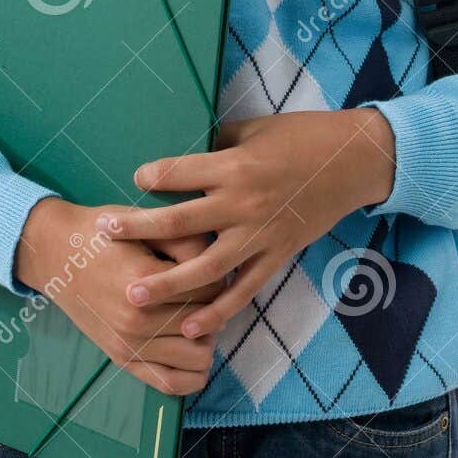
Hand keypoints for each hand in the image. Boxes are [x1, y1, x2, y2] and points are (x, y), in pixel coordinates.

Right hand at [15, 197, 225, 394]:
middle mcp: (135, 319)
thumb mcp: (144, 223)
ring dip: (205, 338)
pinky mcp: (122, 359)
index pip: (209, 292)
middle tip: (206, 294)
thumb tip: (219, 267)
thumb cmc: (102, 234)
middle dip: (214, 308)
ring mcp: (128, 344)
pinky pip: (171, 384)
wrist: (56, 254)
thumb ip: (185, 241)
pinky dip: (191, 374)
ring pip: (198, 357)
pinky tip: (191, 350)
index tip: (212, 271)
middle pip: (206, 324)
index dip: (219, 280)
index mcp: (143, 281)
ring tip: (195, 318)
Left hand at [94, 109, 395, 337]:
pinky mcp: (278, 255)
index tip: (133, 180)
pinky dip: (217, 311)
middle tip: (104, 236)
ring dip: (168, 284)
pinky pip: (243, 290)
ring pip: (206, 267)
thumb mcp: (255, 130)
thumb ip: (218, 146)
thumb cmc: (302, 136)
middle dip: (139, 229)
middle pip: (180, 221)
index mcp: (234, 166)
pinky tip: (190, 327)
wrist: (353, 161)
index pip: (179, 173)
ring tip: (135, 295)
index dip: (151, 176)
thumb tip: (186, 158)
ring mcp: (260, 235)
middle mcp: (243, 203)